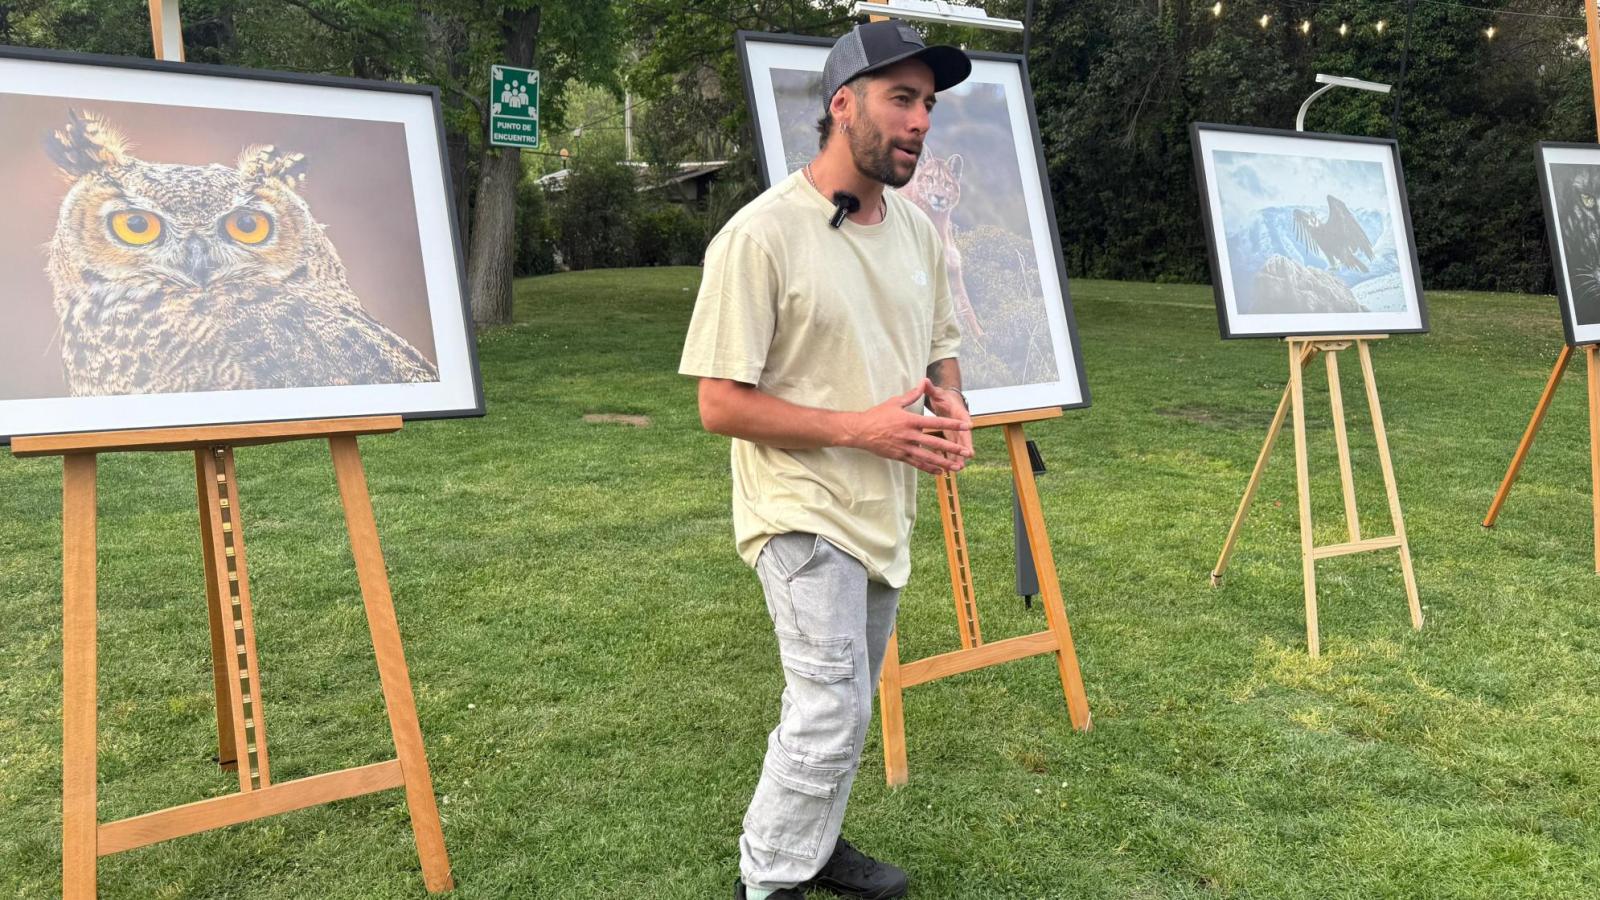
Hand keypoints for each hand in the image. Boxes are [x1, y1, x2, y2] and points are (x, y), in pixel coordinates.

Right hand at [843, 379, 972, 474]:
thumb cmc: (877, 415)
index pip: (936, 423)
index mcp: (910, 420)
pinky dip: (929, 468)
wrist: (860, 431)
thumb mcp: (895, 402)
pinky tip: (939, 471)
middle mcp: (909, 435)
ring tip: (957, 467)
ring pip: (928, 457)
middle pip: (935, 442)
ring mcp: (905, 447)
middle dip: (953, 448)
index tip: (966, 426)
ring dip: (944, 462)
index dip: (952, 425)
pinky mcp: (900, 456)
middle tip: (967, 452)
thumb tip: (923, 381)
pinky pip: (917, 463)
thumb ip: (912, 394)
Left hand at [925, 381, 974, 464]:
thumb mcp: (938, 393)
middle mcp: (960, 425)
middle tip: (968, 456)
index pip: (963, 418)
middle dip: (965, 446)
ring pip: (958, 447)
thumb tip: (925, 380)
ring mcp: (956, 434)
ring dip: (958, 457)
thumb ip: (931, 389)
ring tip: (957, 469)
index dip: (965, 423)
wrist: (948, 403)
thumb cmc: (943, 398)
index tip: (969, 427)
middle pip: (964, 437)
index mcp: (958, 413)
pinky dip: (949, 459)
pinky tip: (947, 470)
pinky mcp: (952, 440)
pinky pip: (951, 451)